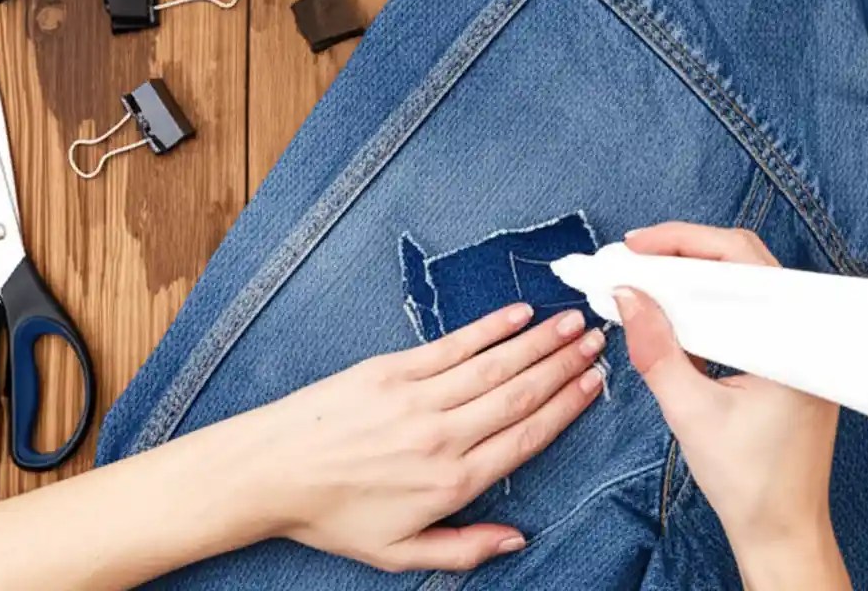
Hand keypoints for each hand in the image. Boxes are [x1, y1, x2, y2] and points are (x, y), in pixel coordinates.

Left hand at [229, 304, 605, 572]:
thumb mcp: (397, 552)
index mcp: (450, 482)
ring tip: (573, 323)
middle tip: (597, 343)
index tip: (594, 385)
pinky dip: (489, 329)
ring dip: (538, 342)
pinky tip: (517, 315)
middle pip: (519, 395)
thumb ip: (464, 548)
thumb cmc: (332, 515)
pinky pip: (452, 346)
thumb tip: (517, 538)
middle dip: (563, 367)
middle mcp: (442, 436)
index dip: (565, 408)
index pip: (525, 438)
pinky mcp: (391, 370)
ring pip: (494, 366)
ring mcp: (417, 398)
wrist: (269, 472)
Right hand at [613, 223, 849, 589]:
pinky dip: (708, 307)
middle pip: (743, 265)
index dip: (681, 243)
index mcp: (796, 339)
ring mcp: (803, 347)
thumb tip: (626, 296)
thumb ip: (656, 349)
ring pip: (744, 288)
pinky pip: (747, 315)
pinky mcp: (789, 361)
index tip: (633, 247)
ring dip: (693, 280)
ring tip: (645, 278)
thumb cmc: (749, 481)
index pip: (740, 260)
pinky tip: (672, 312)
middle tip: (631, 257)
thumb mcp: (690, 412)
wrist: (782, 530)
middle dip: (682, 255)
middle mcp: (809, 334)